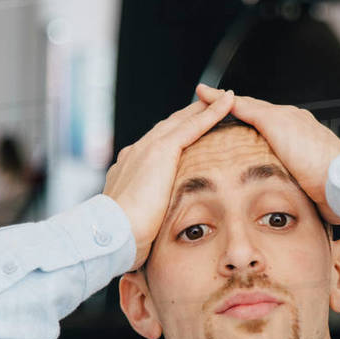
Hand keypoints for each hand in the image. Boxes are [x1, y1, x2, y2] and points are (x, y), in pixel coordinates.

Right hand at [103, 90, 235, 269]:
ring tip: (225, 99)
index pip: (158, 148)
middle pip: (170, 128)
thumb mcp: (138, 225)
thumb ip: (147, 220)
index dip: (176, 138)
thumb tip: (151, 236)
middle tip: (211, 105)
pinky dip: (212, 113)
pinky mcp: (161, 150)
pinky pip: (193, 126)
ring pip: (182, 122)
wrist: (111, 233)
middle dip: (190, 116)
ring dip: (204, 109)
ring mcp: (148, 148)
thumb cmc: (123, 238)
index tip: (189, 133)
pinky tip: (228, 103)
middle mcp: (137, 152)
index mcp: (130, 168)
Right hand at [194, 84, 339, 224]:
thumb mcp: (278, 124)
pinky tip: (245, 172)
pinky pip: (269, 167)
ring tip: (219, 146)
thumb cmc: (313, 155)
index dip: (224, 100)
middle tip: (205, 116)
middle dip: (231, 118)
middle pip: (255, 122)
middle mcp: (291, 133)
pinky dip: (253, 163)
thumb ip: (255, 111)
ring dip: (242, 143)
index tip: (201, 92)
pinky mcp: (298, 178)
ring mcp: (295, 155)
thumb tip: (233, 99)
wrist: (338, 187)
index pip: (248, 105)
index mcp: (286, 118)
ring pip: (262, 145)